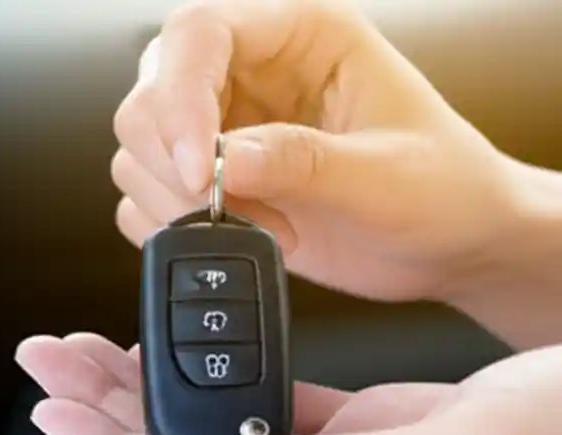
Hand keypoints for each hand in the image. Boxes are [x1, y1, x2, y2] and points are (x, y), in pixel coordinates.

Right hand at [112, 0, 558, 346]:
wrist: (452, 244)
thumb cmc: (444, 189)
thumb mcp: (387, 177)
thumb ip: (301, 162)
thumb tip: (222, 163)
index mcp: (298, 34)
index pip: (197, 33)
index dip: (181, 98)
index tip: (203, 171)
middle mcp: (247, 72)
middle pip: (149, 94)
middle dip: (173, 162)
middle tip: (225, 206)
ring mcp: (221, 128)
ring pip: (138, 152)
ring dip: (180, 204)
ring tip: (262, 225)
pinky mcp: (206, 182)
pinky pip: (144, 200)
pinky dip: (175, 229)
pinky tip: (241, 236)